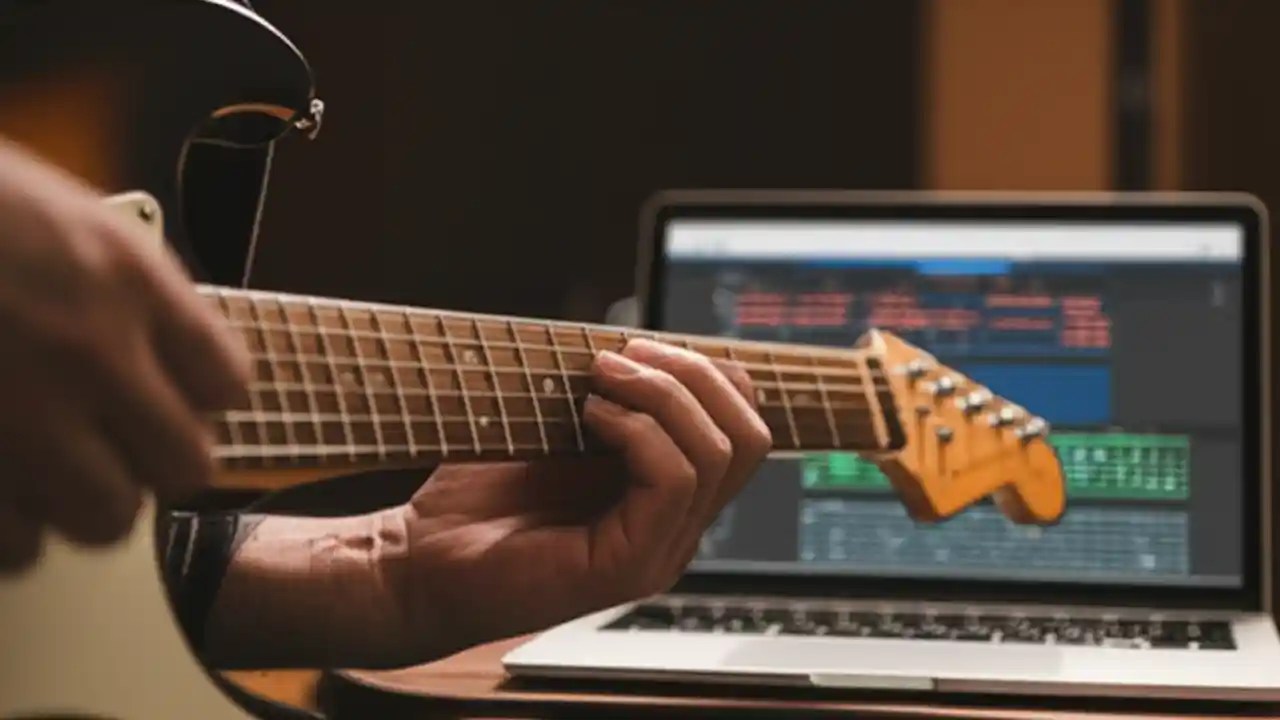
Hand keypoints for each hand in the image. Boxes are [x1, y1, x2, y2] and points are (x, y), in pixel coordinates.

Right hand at [0, 138, 250, 571]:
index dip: (199, 401)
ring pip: (104, 517)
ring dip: (78, 504)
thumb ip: (119, 287)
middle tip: (114, 449)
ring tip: (44, 472)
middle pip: (183, 465)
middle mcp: (86, 349)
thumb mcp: (55, 214)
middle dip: (152, 463)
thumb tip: (160, 359)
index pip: (225, 382)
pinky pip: (15, 544)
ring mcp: (19, 413)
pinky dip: (9, 530)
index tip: (174, 402)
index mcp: (122, 277)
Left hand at [201, 338, 770, 668]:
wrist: (417, 563)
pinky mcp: (628, 566)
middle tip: (623, 356)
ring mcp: (659, 550)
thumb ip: (613, 399)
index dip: (707, 372)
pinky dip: (638, 430)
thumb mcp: (559, 428)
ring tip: (597, 382)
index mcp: (668, 495)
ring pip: (719, 454)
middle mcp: (677, 527)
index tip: (637, 346)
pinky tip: (589, 418)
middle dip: (697, 375)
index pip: (744, 426)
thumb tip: (646, 345)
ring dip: (662, 395)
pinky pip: (673, 479)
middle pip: (750, 437)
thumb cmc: (478, 496)